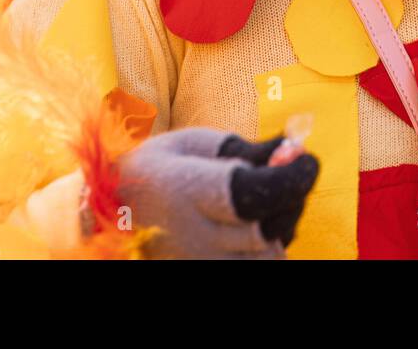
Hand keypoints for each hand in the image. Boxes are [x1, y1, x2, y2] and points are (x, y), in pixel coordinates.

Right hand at [112, 127, 318, 258]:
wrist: (110, 214)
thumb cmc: (158, 169)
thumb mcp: (194, 144)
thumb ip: (244, 148)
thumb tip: (292, 147)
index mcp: (188, 191)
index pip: (252, 193)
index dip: (290, 178)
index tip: (308, 159)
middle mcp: (195, 235)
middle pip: (267, 227)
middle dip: (294, 197)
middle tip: (297, 171)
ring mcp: (201, 262)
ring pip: (269, 255)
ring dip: (284, 223)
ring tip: (274, 196)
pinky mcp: (205, 272)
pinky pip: (259, 265)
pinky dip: (270, 246)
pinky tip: (262, 222)